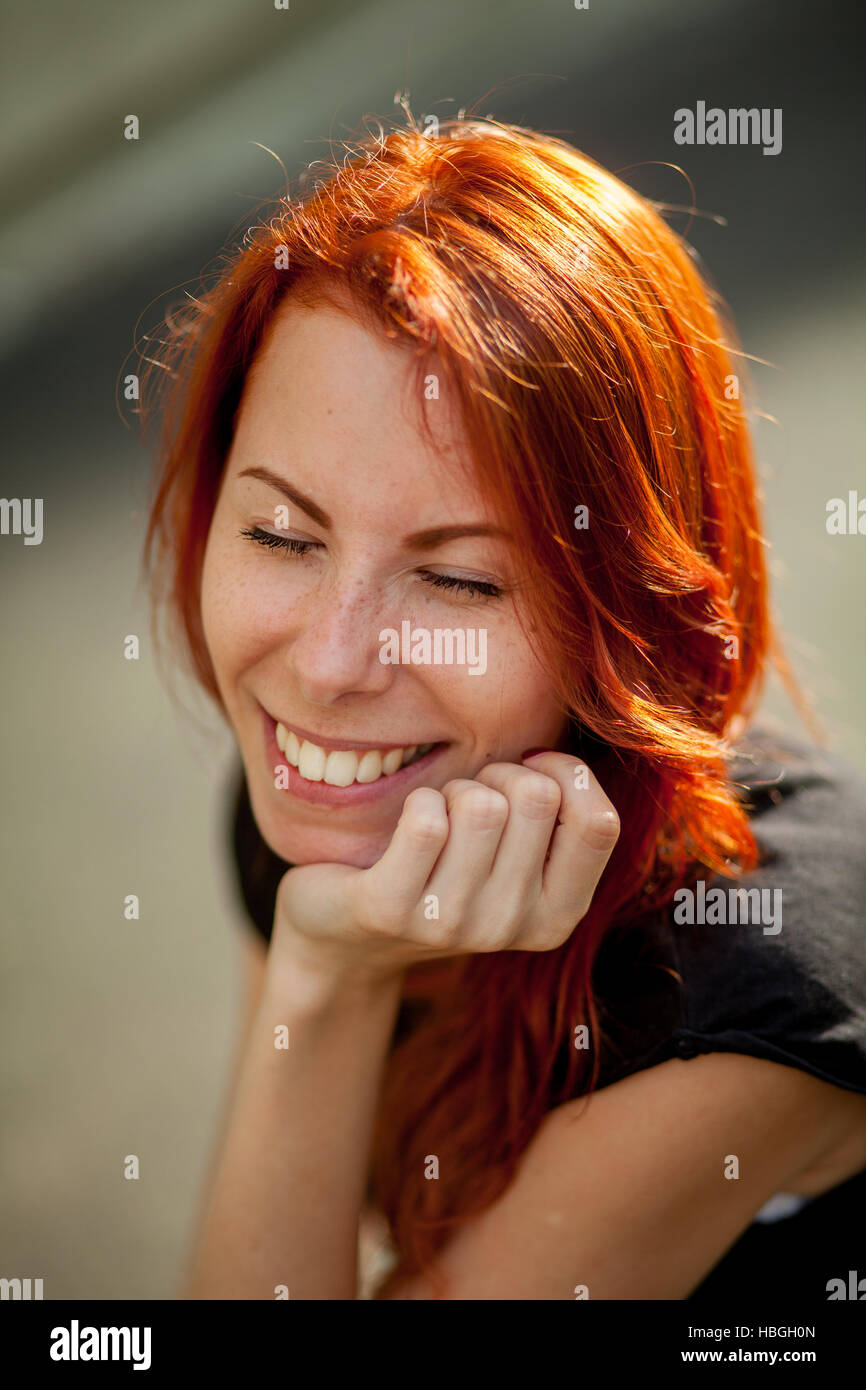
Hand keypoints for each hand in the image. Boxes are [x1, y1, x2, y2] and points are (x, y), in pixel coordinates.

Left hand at [272, 751, 619, 987]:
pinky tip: (408, 825)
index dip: (570, 775)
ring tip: (439, 816)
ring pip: (481, 805)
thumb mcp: (516, 862)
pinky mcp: (391, 910)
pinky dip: (418, 802)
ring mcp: (452, 924)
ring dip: (455, 790)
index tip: (533, 769)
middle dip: (500, 776)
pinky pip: (426, 820)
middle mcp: (510, 926)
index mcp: (557, 915)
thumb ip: (555, 820)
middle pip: (536, 798)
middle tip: (471, 799)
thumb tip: (560, 761)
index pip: (600, 824)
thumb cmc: (445, 873)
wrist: (348, 938)